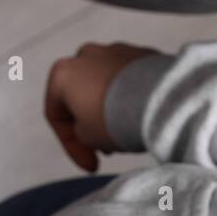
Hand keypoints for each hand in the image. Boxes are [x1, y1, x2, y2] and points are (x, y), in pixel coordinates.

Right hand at [45, 41, 157, 171]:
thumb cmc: (115, 118)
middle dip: (91, 122)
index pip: (56, 114)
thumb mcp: (85, 138)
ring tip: (127, 131)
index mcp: (62, 73)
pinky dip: (132, 96)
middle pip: (81, 95)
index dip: (69, 144)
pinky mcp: (143, 54)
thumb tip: (91, 128)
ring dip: (111, 107)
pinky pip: (131, 79)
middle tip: (105, 148)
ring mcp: (115, 51)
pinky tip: (143, 116)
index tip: (89, 164)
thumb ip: (80, 132)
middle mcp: (85, 56)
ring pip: (106, 84)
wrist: (159, 101)